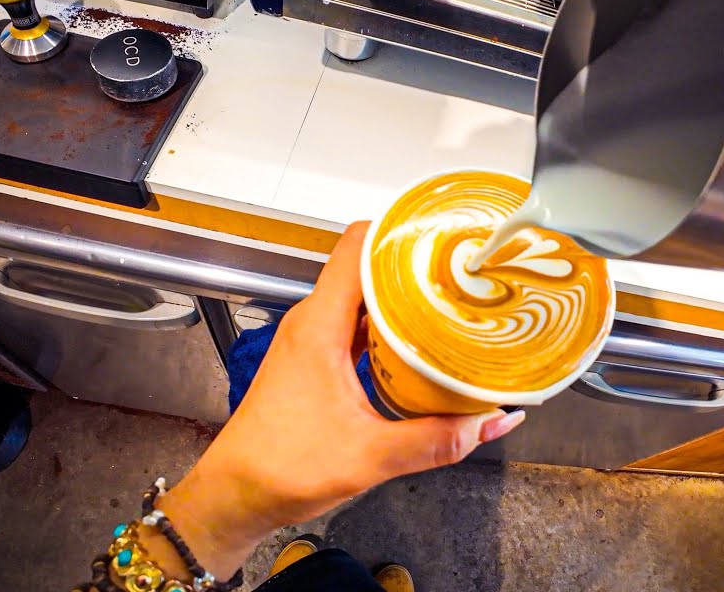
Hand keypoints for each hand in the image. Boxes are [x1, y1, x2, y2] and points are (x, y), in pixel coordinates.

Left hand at [144, 222, 524, 579]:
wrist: (236, 495)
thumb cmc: (277, 468)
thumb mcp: (371, 457)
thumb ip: (437, 440)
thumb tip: (488, 425)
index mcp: (319, 326)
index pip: (358, 244)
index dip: (401, 228)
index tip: (441, 231)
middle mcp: (313, 323)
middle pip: (368, 265)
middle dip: (415, 263)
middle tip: (460, 268)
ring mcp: (313, 340)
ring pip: (364, 297)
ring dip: (403, 296)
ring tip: (448, 301)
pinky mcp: (316, 361)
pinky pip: (357, 325)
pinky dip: (389, 326)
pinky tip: (417, 345)